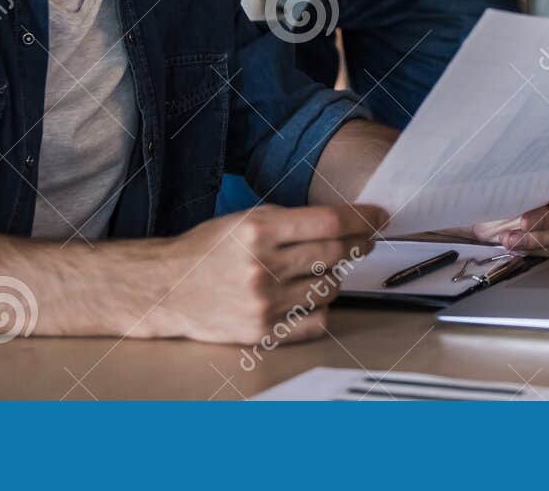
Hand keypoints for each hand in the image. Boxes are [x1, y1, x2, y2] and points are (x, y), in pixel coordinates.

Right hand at [145, 202, 385, 344]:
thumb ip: (291, 220)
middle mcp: (263, 266)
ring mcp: (264, 303)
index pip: (329, 221)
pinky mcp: (262, 332)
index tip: (380, 216)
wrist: (168, 289)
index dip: (363, 218)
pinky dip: (321, 308)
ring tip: (325, 268)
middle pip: (335, 253)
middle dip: (359, 244)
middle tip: (364, 241)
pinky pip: (316, 321)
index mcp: (258, 230)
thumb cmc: (208, 250)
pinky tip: (311, 296)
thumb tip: (344, 221)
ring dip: (336, 276)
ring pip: (330, 288)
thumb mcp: (246, 219)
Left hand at [470, 162, 548, 254]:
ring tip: (512, 239)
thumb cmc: (534, 170)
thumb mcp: (538, 163)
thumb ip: (533, 168)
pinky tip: (516, 245)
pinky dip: (533, 249)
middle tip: (524, 223)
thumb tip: (516, 173)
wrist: (527, 185)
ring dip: (536, 239)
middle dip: (545, 221)